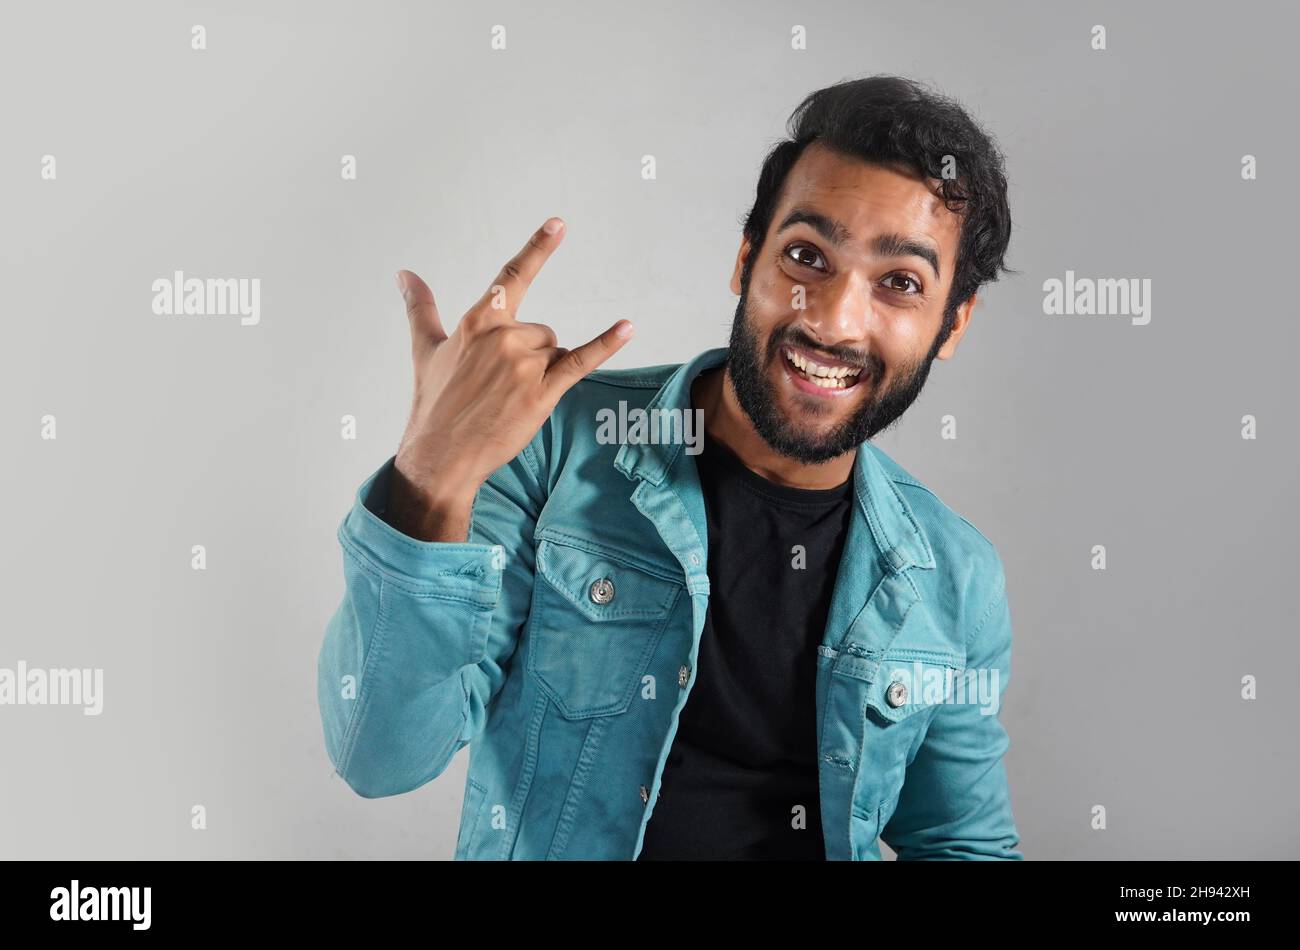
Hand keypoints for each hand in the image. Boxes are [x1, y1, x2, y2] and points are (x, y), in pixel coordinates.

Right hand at [387, 217, 633, 539]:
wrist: (441, 455)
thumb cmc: (433, 403)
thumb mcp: (426, 349)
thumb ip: (420, 307)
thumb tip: (405, 274)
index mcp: (477, 322)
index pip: (512, 276)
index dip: (538, 248)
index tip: (559, 223)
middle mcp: (503, 338)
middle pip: (541, 331)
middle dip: (529, 355)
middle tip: (499, 386)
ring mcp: (525, 365)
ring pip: (554, 351)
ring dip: (542, 371)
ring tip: (510, 398)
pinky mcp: (543, 392)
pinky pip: (582, 361)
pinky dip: (607, 343)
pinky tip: (627, 327)